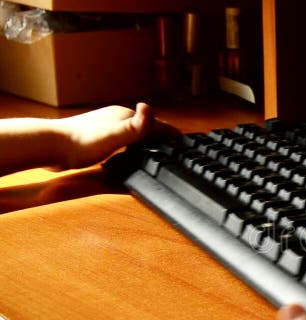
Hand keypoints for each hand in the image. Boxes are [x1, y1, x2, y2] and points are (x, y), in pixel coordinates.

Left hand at [54, 103, 178, 169]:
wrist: (49, 146)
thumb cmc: (80, 143)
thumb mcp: (115, 136)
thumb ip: (136, 125)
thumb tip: (150, 107)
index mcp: (124, 117)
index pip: (156, 124)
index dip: (172, 134)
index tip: (185, 141)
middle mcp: (116, 119)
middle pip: (146, 127)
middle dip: (161, 136)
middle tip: (174, 148)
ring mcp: (105, 127)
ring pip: (133, 133)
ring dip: (146, 140)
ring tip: (155, 151)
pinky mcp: (95, 137)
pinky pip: (120, 141)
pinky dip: (130, 147)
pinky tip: (126, 155)